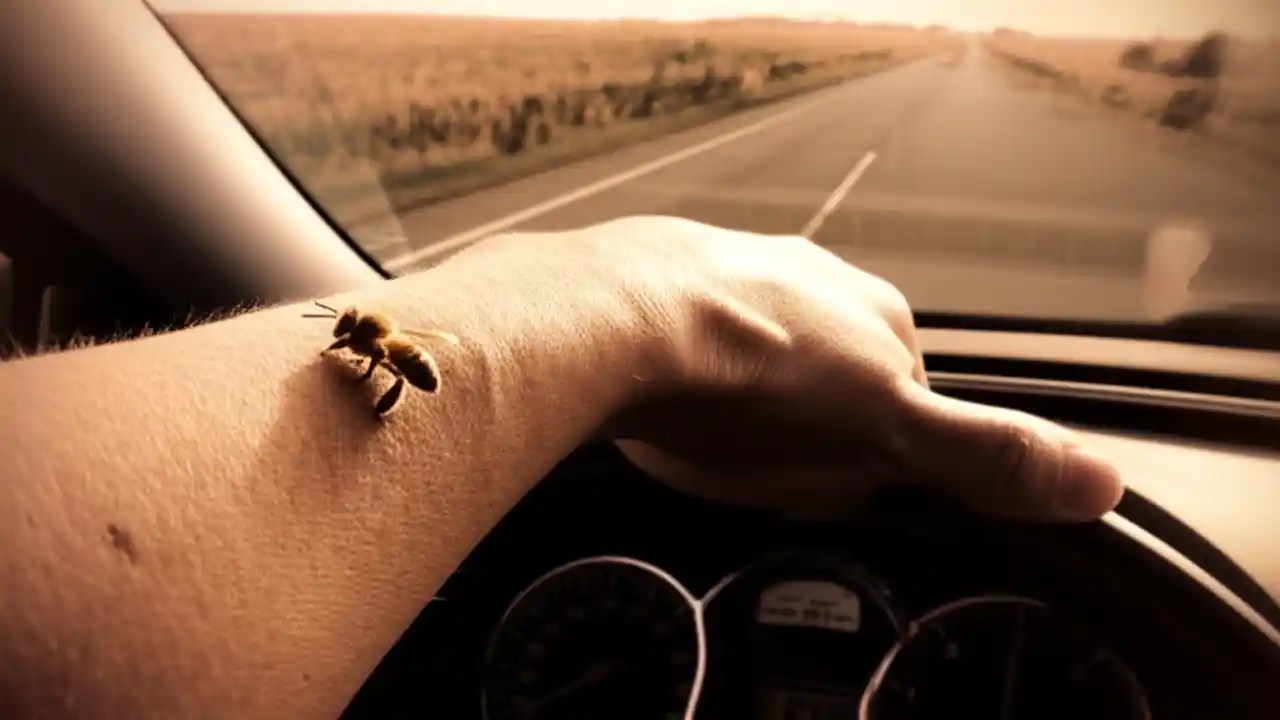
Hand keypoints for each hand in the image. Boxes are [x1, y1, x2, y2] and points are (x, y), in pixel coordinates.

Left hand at [566, 216, 1123, 520]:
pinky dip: (683, 367)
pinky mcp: (665, 273)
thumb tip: (1101, 484)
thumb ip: (985, 454)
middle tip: (758, 466)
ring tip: (701, 431)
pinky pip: (692, 332)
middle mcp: (816, 275)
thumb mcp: (884, 433)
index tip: (831, 486)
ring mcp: (737, 265)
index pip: (906, 400)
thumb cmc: (752, 381)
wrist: (615, 321)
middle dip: (807, 428)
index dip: (873, 456)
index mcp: (881, 315)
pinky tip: (659, 393)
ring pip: (763, 352)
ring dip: (743, 394)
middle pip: (833, 376)